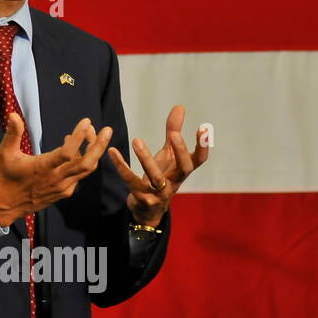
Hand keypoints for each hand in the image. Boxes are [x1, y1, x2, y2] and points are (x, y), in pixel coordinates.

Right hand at [0, 113, 111, 227]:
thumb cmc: (5, 177)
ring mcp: (63, 187)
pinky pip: (79, 175)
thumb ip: (12, 134)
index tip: (86, 121)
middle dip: (99, 145)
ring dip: (93, 152)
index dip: (79, 136)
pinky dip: (82, 161)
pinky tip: (76, 151)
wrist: (6, 205)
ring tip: (92, 135)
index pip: (68, 152)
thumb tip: (13, 115)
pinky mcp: (64, 192)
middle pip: (87, 163)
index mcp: (43, 168)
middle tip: (107, 130)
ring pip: (86, 169)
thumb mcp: (5, 153)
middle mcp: (57, 178)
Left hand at [107, 104, 209, 227]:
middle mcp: (175, 182)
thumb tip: (180, 107)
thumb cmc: (161, 177)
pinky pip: (131, 181)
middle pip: (184, 168)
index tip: (204, 128)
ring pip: (156, 177)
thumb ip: (173, 132)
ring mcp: (159, 193)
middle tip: (173, 134)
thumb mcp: (168, 155)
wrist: (148, 210)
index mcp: (182, 171)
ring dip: (146, 158)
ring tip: (136, 140)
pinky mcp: (142, 198)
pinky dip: (121, 167)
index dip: (203, 146)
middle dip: (181, 151)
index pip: (199, 160)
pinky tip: (113, 152)